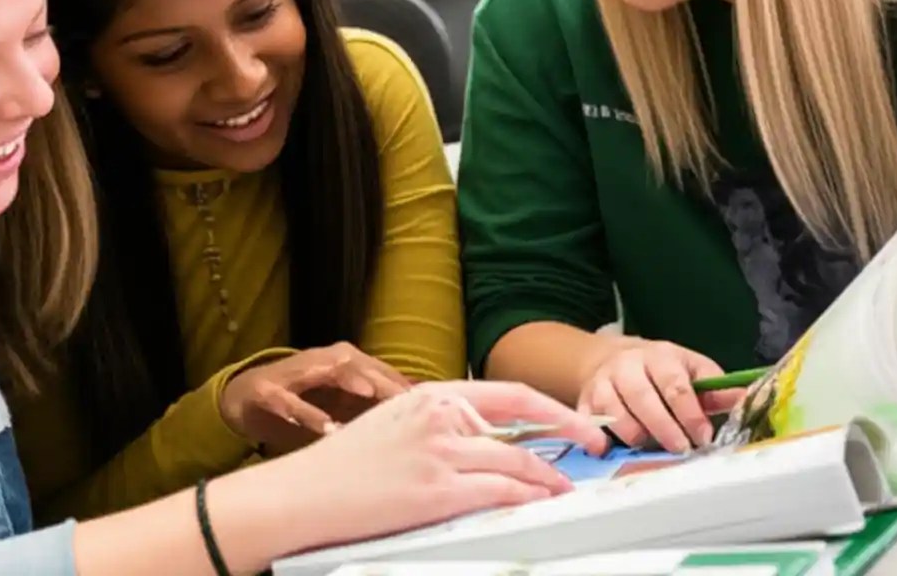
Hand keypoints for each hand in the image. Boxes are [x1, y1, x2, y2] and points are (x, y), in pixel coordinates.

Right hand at [220, 343, 410, 448]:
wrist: (243, 400)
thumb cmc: (300, 402)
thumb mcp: (339, 405)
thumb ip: (373, 409)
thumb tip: (420, 418)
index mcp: (342, 364)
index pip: (380, 371)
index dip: (404, 385)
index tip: (432, 404)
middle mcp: (320, 361)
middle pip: (358, 365)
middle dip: (384, 379)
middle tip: (408, 399)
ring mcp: (292, 373)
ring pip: (325, 370)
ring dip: (348, 380)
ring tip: (369, 395)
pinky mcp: (266, 390)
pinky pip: (287, 399)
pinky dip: (303, 411)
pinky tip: (320, 426)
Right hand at [276, 381, 608, 548]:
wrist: (304, 493)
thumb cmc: (342, 466)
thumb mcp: (393, 425)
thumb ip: (438, 426)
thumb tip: (484, 441)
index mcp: (431, 396)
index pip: (509, 394)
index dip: (552, 408)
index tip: (578, 420)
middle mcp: (440, 416)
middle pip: (521, 429)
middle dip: (566, 440)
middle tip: (592, 449)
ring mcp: (440, 453)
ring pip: (518, 463)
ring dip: (549, 478)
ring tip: (565, 488)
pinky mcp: (437, 491)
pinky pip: (500, 492)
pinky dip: (528, 498)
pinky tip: (540, 503)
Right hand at [578, 339, 745, 451]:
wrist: (610, 358)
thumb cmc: (659, 369)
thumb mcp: (689, 368)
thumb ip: (714, 388)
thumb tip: (746, 399)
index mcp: (658, 357)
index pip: (674, 385)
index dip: (690, 414)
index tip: (703, 437)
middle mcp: (626, 366)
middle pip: (643, 399)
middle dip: (664, 428)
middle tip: (681, 449)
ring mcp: (602, 384)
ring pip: (615, 414)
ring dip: (636, 436)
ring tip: (651, 449)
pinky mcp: (585, 401)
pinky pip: (590, 423)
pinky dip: (598, 439)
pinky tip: (611, 450)